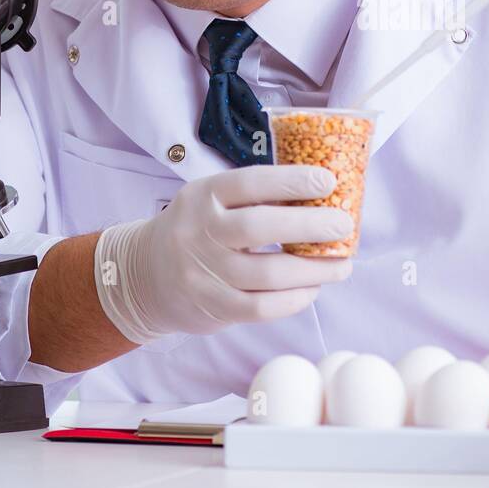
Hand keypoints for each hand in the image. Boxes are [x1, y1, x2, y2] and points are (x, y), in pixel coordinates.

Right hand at [93, 165, 354, 343]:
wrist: (144, 276)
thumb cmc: (197, 229)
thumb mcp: (212, 200)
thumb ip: (255, 197)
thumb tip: (323, 194)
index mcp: (203, 196)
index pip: (250, 182)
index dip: (291, 180)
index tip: (328, 181)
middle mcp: (199, 232)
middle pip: (261, 227)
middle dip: (311, 225)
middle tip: (344, 225)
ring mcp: (203, 273)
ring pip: (267, 273)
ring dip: (314, 270)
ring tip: (342, 264)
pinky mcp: (211, 307)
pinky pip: (261, 307)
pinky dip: (294, 299)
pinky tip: (312, 289)